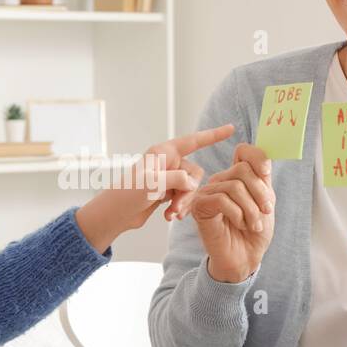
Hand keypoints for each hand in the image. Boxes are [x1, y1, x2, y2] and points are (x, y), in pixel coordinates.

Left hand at [74, 124, 235, 252]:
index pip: (194, 140)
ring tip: (171, 215)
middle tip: (176, 208)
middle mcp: (167, 162)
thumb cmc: (128, 194)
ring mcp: (167, 177)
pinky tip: (168, 217)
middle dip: (189, 192)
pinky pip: (184, 198)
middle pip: (195, 173)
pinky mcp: (166, 191)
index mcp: (164, 152)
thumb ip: (177, 179)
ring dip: (184, 203)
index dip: (214, 135)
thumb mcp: (153, 183)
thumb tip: (193, 182)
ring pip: (191, 188)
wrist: (115, 214)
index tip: (231, 128)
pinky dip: (179, 208)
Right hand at [191, 142, 276, 282]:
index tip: (267, 173)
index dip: (257, 157)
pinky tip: (239, 225)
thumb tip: (266, 157)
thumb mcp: (265, 202)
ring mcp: (208, 192)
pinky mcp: (200, 206)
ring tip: (253, 225)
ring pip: (234, 186)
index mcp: (237, 177)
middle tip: (266, 211)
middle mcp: (221, 181)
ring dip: (251, 209)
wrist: (245, 258)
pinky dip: (237, 214)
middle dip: (260, 192)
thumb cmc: (254, 232)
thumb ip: (263, 179)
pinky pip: (222, 200)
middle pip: (242, 170)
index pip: (243, 151)